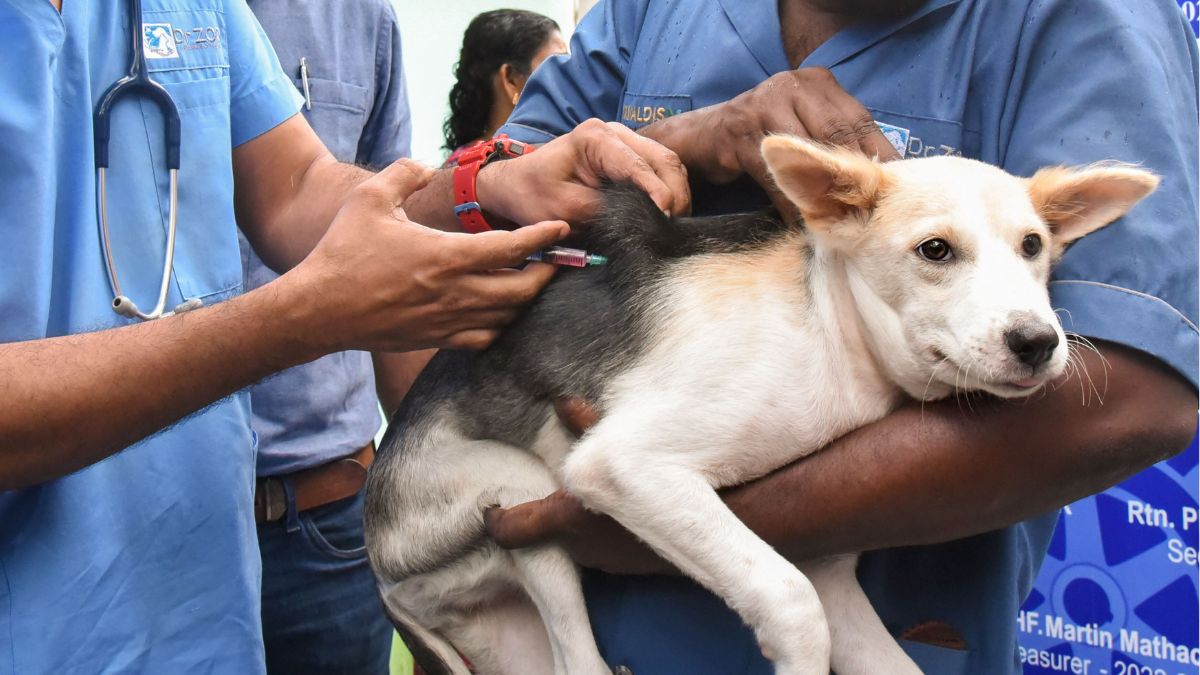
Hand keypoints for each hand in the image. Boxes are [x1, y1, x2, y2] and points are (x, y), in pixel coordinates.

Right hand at [285, 160, 569, 353]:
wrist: (319, 308)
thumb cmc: (343, 251)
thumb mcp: (369, 199)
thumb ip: (402, 174)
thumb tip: (425, 164)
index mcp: (446, 256)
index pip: (512, 247)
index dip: (542, 238)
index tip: (560, 229)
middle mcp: (455, 292)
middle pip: (522, 290)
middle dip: (545, 274)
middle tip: (554, 260)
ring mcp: (447, 321)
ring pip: (507, 316)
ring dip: (525, 300)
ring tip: (532, 282)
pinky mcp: (436, 340)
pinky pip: (484, 338)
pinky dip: (501, 325)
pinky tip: (500, 312)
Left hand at [477, 119, 691, 225]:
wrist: (516, 185)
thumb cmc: (532, 195)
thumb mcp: (564, 208)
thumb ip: (604, 211)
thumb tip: (640, 220)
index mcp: (595, 138)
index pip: (638, 166)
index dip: (658, 194)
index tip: (666, 219)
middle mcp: (614, 132)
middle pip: (662, 159)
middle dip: (676, 194)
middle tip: (677, 226)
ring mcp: (623, 140)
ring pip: (666, 162)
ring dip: (677, 192)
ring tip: (677, 223)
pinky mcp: (627, 154)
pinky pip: (658, 168)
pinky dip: (668, 190)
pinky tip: (669, 213)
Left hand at [486, 396, 675, 574]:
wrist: (725, 521)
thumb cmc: (672, 478)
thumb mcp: (625, 441)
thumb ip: (588, 425)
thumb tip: (562, 402)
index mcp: (571, 517)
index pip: (516, 529)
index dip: (499, 520)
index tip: (492, 511)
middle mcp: (584, 546)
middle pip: (546, 532)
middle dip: (545, 513)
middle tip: (543, 490)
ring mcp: (608, 560)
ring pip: (575, 541)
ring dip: (575, 522)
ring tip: (582, 496)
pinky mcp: (630, 565)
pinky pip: (602, 547)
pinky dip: (601, 529)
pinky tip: (616, 511)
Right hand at [643, 68, 900, 211]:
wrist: (704, 137)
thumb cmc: (762, 138)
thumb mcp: (803, 128)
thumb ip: (835, 140)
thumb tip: (883, 172)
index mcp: (815, 82)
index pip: (856, 118)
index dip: (878, 153)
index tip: (898, 183)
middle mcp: (790, 87)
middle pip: (835, 132)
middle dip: (854, 172)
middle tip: (875, 207)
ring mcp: (762, 105)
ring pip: (806, 153)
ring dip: (823, 191)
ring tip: (844, 220)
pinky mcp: (740, 132)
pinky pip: (773, 173)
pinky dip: (788, 201)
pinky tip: (801, 222)